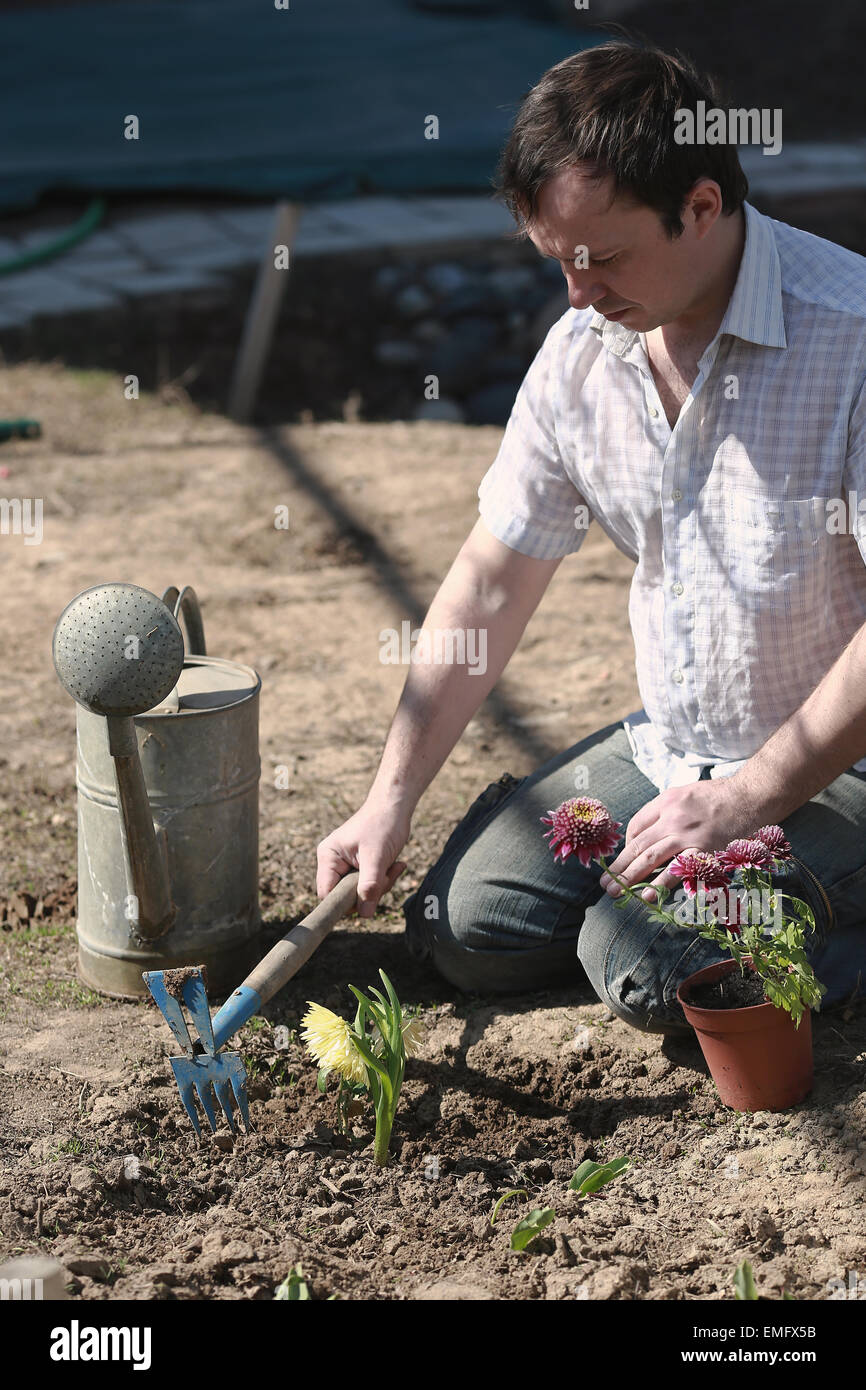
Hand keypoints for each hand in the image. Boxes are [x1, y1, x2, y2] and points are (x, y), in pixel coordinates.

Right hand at [316, 797, 410, 917]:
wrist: (395, 806)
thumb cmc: (383, 824)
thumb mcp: (376, 856)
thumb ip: (369, 885)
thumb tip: (364, 914)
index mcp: (328, 857)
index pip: (327, 894)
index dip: (345, 903)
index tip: (367, 900)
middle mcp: (333, 862)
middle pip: (345, 896)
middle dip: (369, 891)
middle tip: (386, 875)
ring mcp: (347, 865)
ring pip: (360, 892)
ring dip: (380, 885)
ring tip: (394, 866)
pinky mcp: (360, 866)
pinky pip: (370, 884)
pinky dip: (384, 879)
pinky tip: (396, 865)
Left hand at [598, 777, 764, 903]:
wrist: (752, 796)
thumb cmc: (721, 795)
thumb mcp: (687, 792)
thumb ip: (668, 809)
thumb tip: (650, 831)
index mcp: (667, 800)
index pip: (637, 825)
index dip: (628, 844)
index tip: (626, 857)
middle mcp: (672, 818)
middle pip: (638, 844)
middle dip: (619, 866)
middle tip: (605, 884)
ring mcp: (687, 835)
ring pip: (651, 858)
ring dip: (630, 877)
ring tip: (615, 892)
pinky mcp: (704, 850)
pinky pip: (678, 870)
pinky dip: (662, 883)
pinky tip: (649, 895)